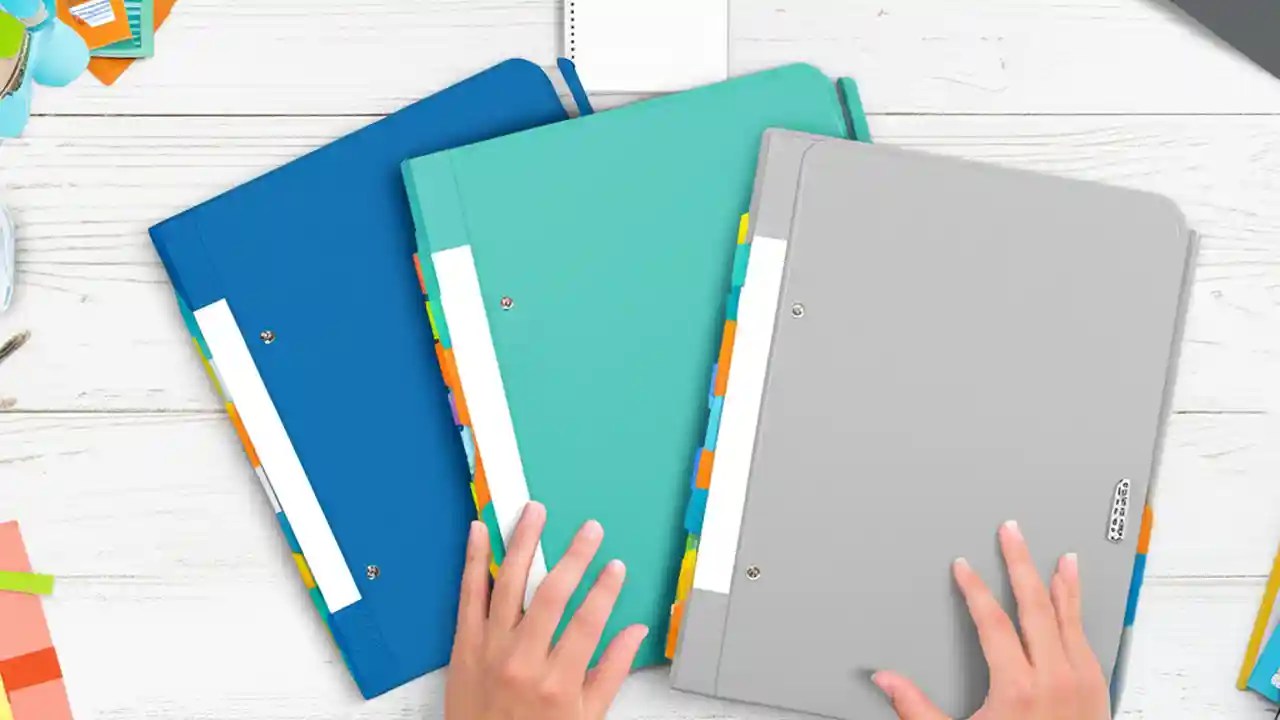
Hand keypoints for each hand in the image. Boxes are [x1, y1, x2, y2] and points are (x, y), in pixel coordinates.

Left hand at [445, 502, 649, 719]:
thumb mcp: (585, 719)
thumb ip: (611, 672)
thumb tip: (635, 632)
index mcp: (556, 683)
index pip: (588, 622)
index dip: (605, 590)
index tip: (615, 566)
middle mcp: (522, 662)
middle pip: (552, 595)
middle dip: (575, 557)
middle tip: (589, 530)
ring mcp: (489, 651)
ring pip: (508, 584)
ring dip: (523, 543)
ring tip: (534, 512)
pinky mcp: (463, 646)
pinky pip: (468, 595)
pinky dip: (474, 561)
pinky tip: (479, 532)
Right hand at [872, 521, 1110, 719]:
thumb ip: (917, 709)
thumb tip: (887, 680)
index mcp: (1018, 688)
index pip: (993, 621)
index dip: (974, 589)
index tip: (963, 567)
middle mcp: (1055, 678)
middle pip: (1035, 605)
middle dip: (1020, 563)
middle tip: (1012, 533)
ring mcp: (1082, 683)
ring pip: (1070, 617)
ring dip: (1062, 583)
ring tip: (1059, 556)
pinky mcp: (1097, 691)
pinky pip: (1086, 638)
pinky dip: (1079, 611)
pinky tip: (1074, 599)